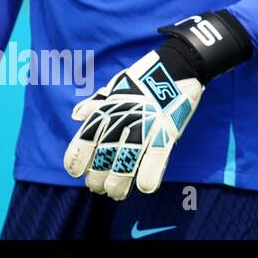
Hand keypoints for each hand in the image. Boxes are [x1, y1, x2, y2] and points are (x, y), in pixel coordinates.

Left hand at [63, 49, 203, 199]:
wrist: (180, 63)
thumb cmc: (146, 74)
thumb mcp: (117, 85)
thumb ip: (97, 103)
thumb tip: (77, 115)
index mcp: (106, 110)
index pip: (83, 142)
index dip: (77, 162)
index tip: (78, 173)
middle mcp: (122, 121)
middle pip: (102, 158)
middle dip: (97, 179)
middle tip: (100, 187)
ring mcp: (145, 126)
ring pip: (125, 163)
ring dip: (118, 183)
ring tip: (115, 193)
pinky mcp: (168, 130)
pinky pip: (157, 158)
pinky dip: (150, 175)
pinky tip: (145, 187)